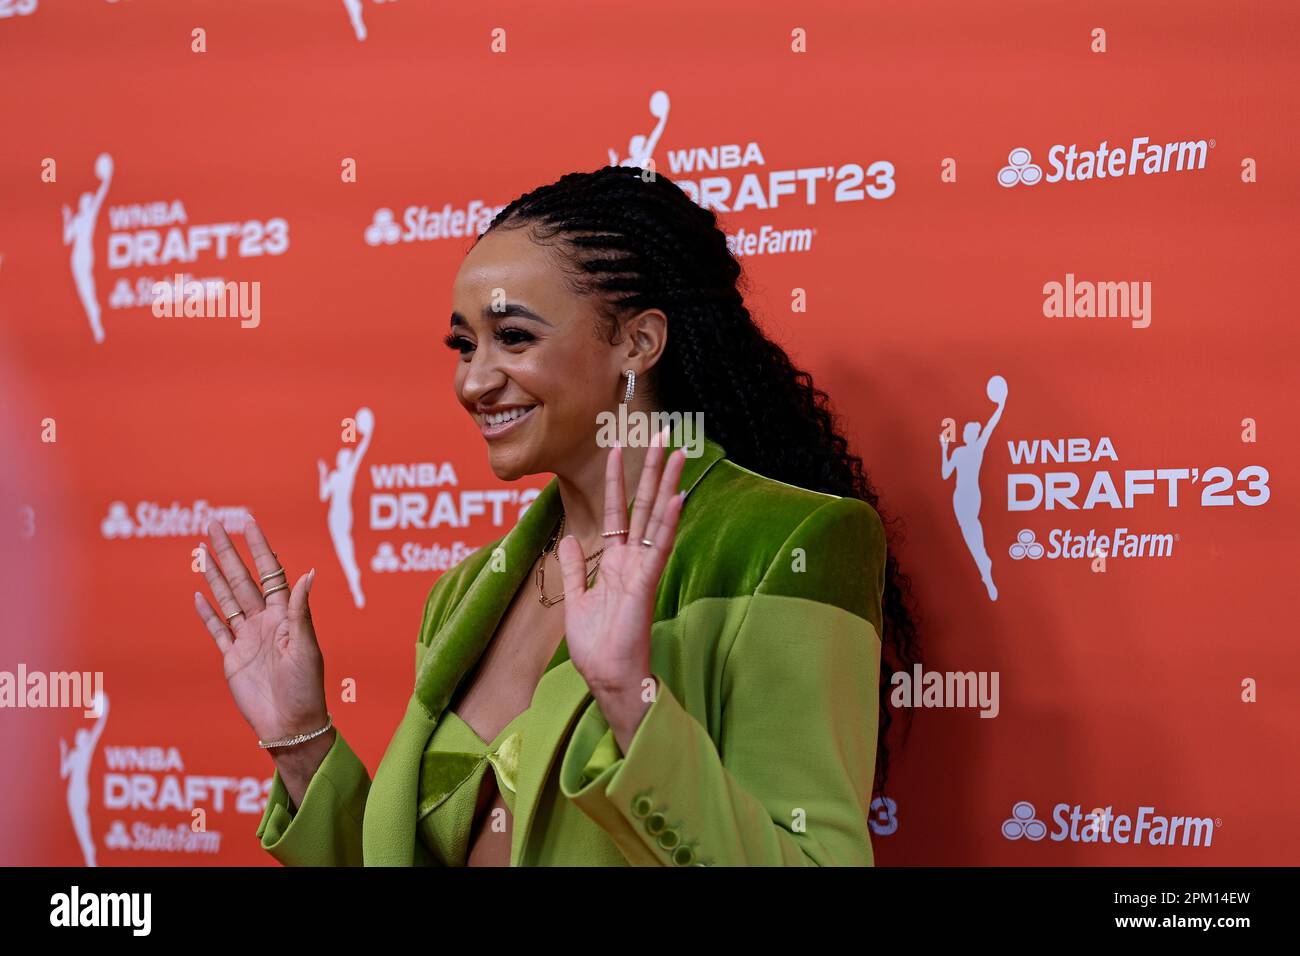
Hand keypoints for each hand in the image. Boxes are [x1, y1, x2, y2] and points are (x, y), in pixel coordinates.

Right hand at [192, 517, 327, 748]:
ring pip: (227, 599)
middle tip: (213, 523)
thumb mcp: (305, 646)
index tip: (248, 521)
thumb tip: (309, 573)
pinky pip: (217, 629)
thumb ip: (300, 610)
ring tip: (202, 550)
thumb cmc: (305, 687)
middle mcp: (265, 622)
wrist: (290, 724)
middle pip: (242, 579)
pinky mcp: (232, 658)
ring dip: (215, 574)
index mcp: (285, 615)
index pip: (270, 572)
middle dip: (229, 551)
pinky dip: (207, 612)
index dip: (259, 547)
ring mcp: (247, 639)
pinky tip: (199, 593)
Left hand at [558, 430, 685, 748]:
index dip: (617, 481)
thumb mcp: (576, 601)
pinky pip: (659, 547)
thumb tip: (569, 538)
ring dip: (666, 484)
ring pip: (656, 518)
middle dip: (651, 470)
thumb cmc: (597, 647)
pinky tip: (677, 497)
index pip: (618, 512)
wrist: (608, 678)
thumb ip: (575, 569)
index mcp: (617, 563)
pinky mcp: (647, 584)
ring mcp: (643, 570)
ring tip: (676, 452)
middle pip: (644, 505)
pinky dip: (667, 523)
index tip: (617, 449)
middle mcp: (634, 560)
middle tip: (661, 434)